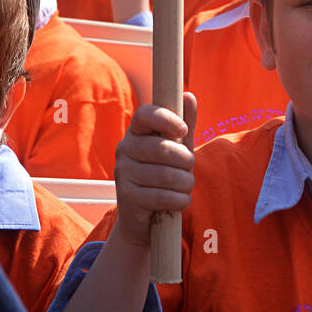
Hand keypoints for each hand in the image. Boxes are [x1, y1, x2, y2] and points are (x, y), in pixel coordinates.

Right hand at [113, 95, 196, 249]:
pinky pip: (162, 196)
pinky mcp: (126, 197)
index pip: (145, 114)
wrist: (143, 216)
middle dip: (185, 160)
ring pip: (165, 175)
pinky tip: (181, 200)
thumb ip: (184, 123)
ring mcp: (123, 173)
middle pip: (162, 148)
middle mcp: (124, 149)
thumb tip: (188, 96)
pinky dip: (180, 200)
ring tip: (186, 186)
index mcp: (136, 131)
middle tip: (189, 168)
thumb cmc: (163, 173)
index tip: (183, 130)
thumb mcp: (176, 147)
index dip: (166, 119)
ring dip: (185, 183)